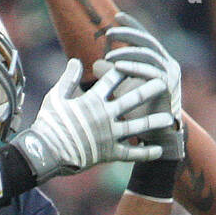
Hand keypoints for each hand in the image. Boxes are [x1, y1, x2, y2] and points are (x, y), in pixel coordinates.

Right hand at [10, 56, 173, 182]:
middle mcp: (105, 116)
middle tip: (164, 82)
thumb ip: (69, 78)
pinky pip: (131, 154)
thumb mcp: (56, 96)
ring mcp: (109, 135)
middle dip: (149, 90)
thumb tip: (77, 61)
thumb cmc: (49, 123)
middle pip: (132, 99)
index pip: (113, 79)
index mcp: (93, 100)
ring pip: (137, 126)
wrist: (46, 152)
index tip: (138, 62)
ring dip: (154, 121)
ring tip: (170, 117)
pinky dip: (145, 153)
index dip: (125, 68)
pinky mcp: (109, 154)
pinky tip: (159, 150)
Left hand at [96, 12, 183, 161]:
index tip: (116, 17)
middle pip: (147, 42)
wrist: (157, 138)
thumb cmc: (139, 115)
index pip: (145, 39)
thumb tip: (95, 64)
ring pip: (148, 54)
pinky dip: (133, 67)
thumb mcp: (121, 92)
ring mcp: (170, 74)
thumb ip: (111, 76)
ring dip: (127, 52)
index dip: (132, 26)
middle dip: (128, 34)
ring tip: (109, 54)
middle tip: (109, 32)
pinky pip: (151, 71)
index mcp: (159, 62)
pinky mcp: (169, 86)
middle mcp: (168, 64)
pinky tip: (117, 66)